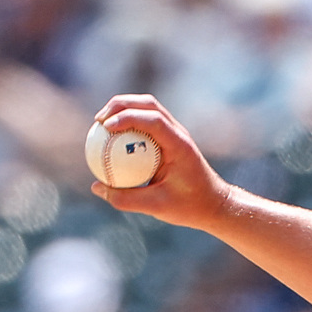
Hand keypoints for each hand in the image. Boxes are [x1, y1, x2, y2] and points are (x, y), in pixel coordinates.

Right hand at [87, 94, 230, 230]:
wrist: (214, 204)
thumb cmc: (190, 207)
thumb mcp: (158, 207)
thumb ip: (127, 199)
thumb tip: (97, 188)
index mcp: (180, 145)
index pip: (153, 119)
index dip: (127, 117)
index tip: (105, 127)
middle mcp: (178, 133)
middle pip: (148, 104)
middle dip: (120, 105)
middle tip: (98, 120)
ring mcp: (175, 133)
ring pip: (148, 108)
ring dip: (123, 108)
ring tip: (101, 123)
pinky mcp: (169, 139)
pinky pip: (146, 123)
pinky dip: (129, 122)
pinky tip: (111, 136)